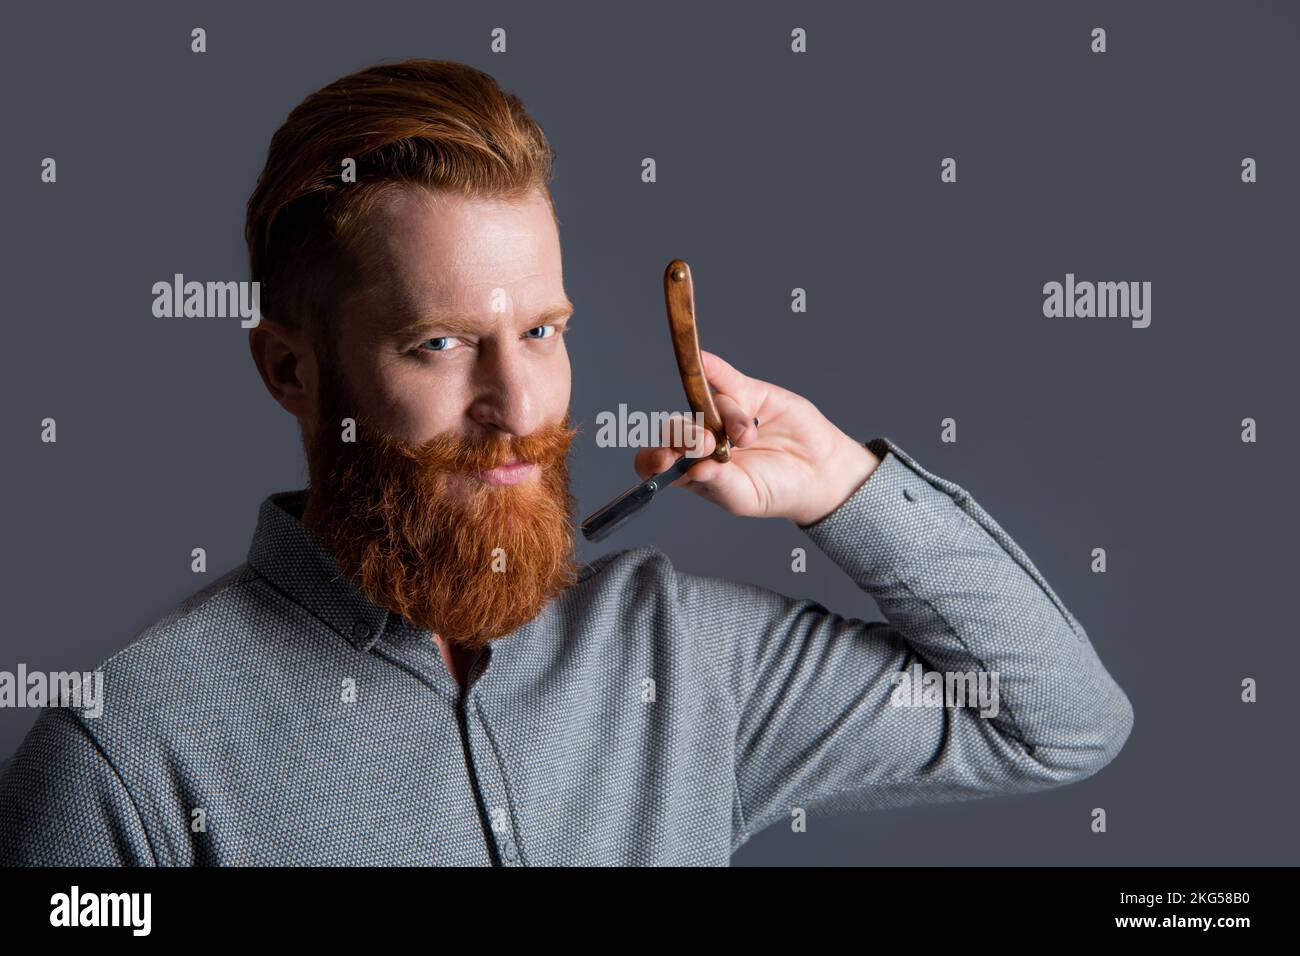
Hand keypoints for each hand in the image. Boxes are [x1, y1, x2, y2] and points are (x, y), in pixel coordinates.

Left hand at [632, 351, 881, 525]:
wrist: (820, 471)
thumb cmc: (777, 490)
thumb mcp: (744, 497)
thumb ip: (717, 484)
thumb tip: (693, 470)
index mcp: (693, 469)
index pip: (656, 461)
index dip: (653, 457)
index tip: (664, 459)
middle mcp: (702, 440)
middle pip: (676, 428)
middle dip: (688, 435)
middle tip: (711, 445)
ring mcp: (722, 415)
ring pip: (706, 406)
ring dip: (727, 420)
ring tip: (749, 438)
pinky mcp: (747, 393)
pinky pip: (723, 378)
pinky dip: (712, 369)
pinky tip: (702, 360)